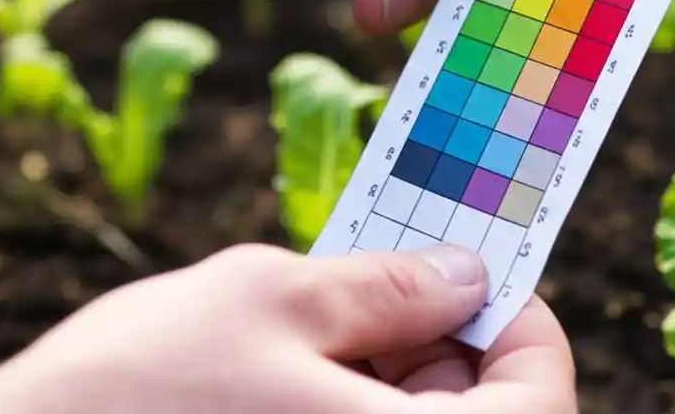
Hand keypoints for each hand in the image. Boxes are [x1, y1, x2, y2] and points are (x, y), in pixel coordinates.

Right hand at [0, 244, 575, 412]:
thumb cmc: (132, 395)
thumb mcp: (273, 302)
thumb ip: (389, 286)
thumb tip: (466, 274)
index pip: (541, 397)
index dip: (522, 324)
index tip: (481, 276)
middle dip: (455, 347)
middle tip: (401, 284)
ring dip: (403, 378)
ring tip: (335, 323)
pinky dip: (359, 409)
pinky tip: (305, 372)